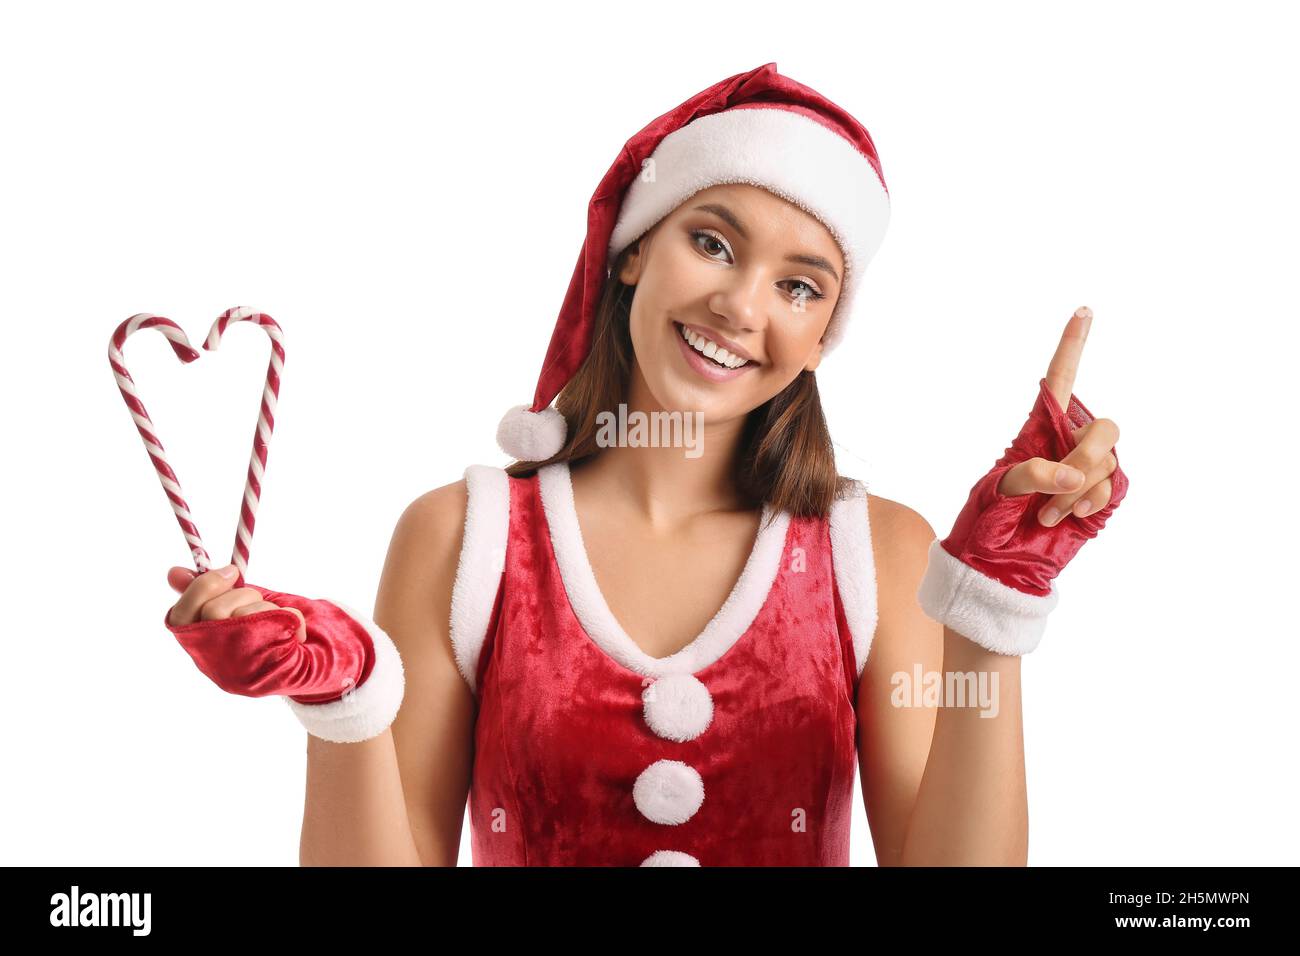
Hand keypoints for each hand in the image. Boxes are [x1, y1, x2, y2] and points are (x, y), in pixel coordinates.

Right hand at [163, 565, 373, 703]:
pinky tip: (295, 633)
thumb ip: (212, 592)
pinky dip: (292, 617)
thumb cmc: (273, 632)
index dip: (201, 588)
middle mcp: (212, 662)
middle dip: (243, 593)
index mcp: (200, 646)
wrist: (315, 662)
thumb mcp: (240, 606)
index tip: (232, 570)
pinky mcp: (265, 673)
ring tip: (277, 620)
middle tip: (259, 596)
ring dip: (267, 606)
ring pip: (244, 615)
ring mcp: (236, 670)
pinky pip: (277, 625)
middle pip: (213, 610)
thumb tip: (174, 573)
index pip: (180, 616)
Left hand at [996, 307, 1123, 530]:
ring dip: (1079, 491)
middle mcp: (1068, 441)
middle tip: (1061, 483)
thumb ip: (1033, 475)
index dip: (1072, 345)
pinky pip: (1111, 486)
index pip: (1059, 378)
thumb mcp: (998, 490)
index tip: (1084, 311)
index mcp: (1039, 427)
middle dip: (1085, 457)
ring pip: (1106, 462)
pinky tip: (1069, 515)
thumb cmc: (989, 517)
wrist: (1001, 558)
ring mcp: (1088, 467)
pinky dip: (1090, 501)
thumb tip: (1072, 476)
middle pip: (1104, 427)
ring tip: (1048, 512)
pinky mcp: (1102, 494)